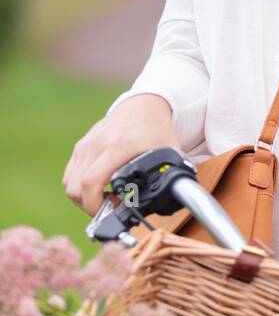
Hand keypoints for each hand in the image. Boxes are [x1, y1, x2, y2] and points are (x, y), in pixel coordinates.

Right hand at [62, 94, 181, 216]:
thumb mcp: (169, 153)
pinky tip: (98, 187)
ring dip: (83, 198)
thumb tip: (173, 200)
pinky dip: (79, 187)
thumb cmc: (157, 131)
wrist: (144, 104)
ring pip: (69, 183)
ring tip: (106, 198)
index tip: (112, 210)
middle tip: (111, 207)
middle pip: (75, 187)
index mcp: (119, 146)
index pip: (91, 181)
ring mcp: (87, 144)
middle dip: (89, 206)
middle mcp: (98, 144)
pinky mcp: (81, 145)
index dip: (94, 204)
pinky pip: (70, 174)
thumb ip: (171, 177)